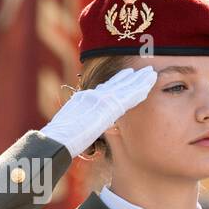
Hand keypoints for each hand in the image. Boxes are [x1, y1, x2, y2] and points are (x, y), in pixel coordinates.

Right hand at [39, 66, 157, 155]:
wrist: (58, 139)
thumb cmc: (59, 139)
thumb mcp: (69, 126)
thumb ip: (79, 122)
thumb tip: (81, 127)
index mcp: (84, 99)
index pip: (105, 87)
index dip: (118, 80)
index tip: (128, 74)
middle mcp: (93, 95)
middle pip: (116, 83)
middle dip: (131, 77)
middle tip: (144, 70)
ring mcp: (100, 99)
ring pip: (125, 86)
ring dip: (139, 79)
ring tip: (151, 72)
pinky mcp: (108, 107)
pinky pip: (128, 96)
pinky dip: (139, 88)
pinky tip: (149, 84)